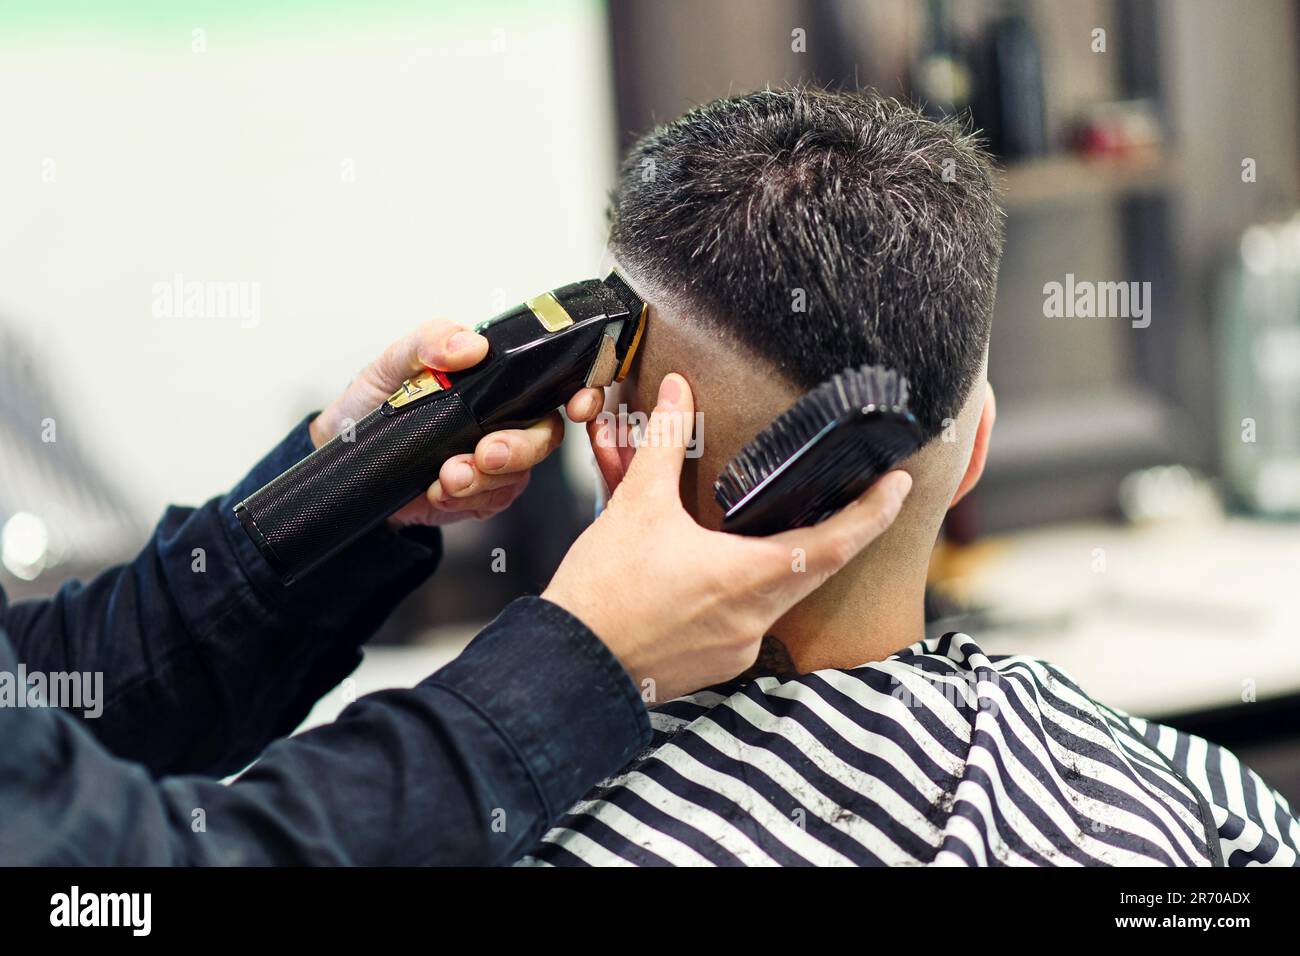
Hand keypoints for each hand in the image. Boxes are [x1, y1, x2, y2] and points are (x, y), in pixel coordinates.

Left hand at [310, 318, 604, 526]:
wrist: (341, 454)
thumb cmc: (373, 404)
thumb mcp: (394, 362)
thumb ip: (429, 342)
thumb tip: (470, 345)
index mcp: (495, 381)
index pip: (555, 382)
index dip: (582, 392)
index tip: (578, 404)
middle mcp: (504, 419)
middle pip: (546, 436)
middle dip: (520, 448)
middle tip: (485, 452)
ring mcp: (494, 460)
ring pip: (520, 474)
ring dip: (485, 478)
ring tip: (447, 475)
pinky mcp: (478, 496)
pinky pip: (492, 501)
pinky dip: (467, 498)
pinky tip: (440, 488)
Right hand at [543, 373, 911, 701]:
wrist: (567, 666)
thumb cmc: (602, 593)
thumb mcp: (636, 506)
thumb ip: (663, 443)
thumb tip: (675, 391)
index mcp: (750, 578)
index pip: (838, 542)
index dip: (874, 511)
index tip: (897, 485)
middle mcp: (756, 619)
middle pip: (817, 569)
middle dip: (836, 531)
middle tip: (854, 498)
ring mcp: (738, 648)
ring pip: (780, 596)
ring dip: (783, 562)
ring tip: (773, 529)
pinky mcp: (715, 664)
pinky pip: (747, 621)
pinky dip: (744, 592)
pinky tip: (719, 573)